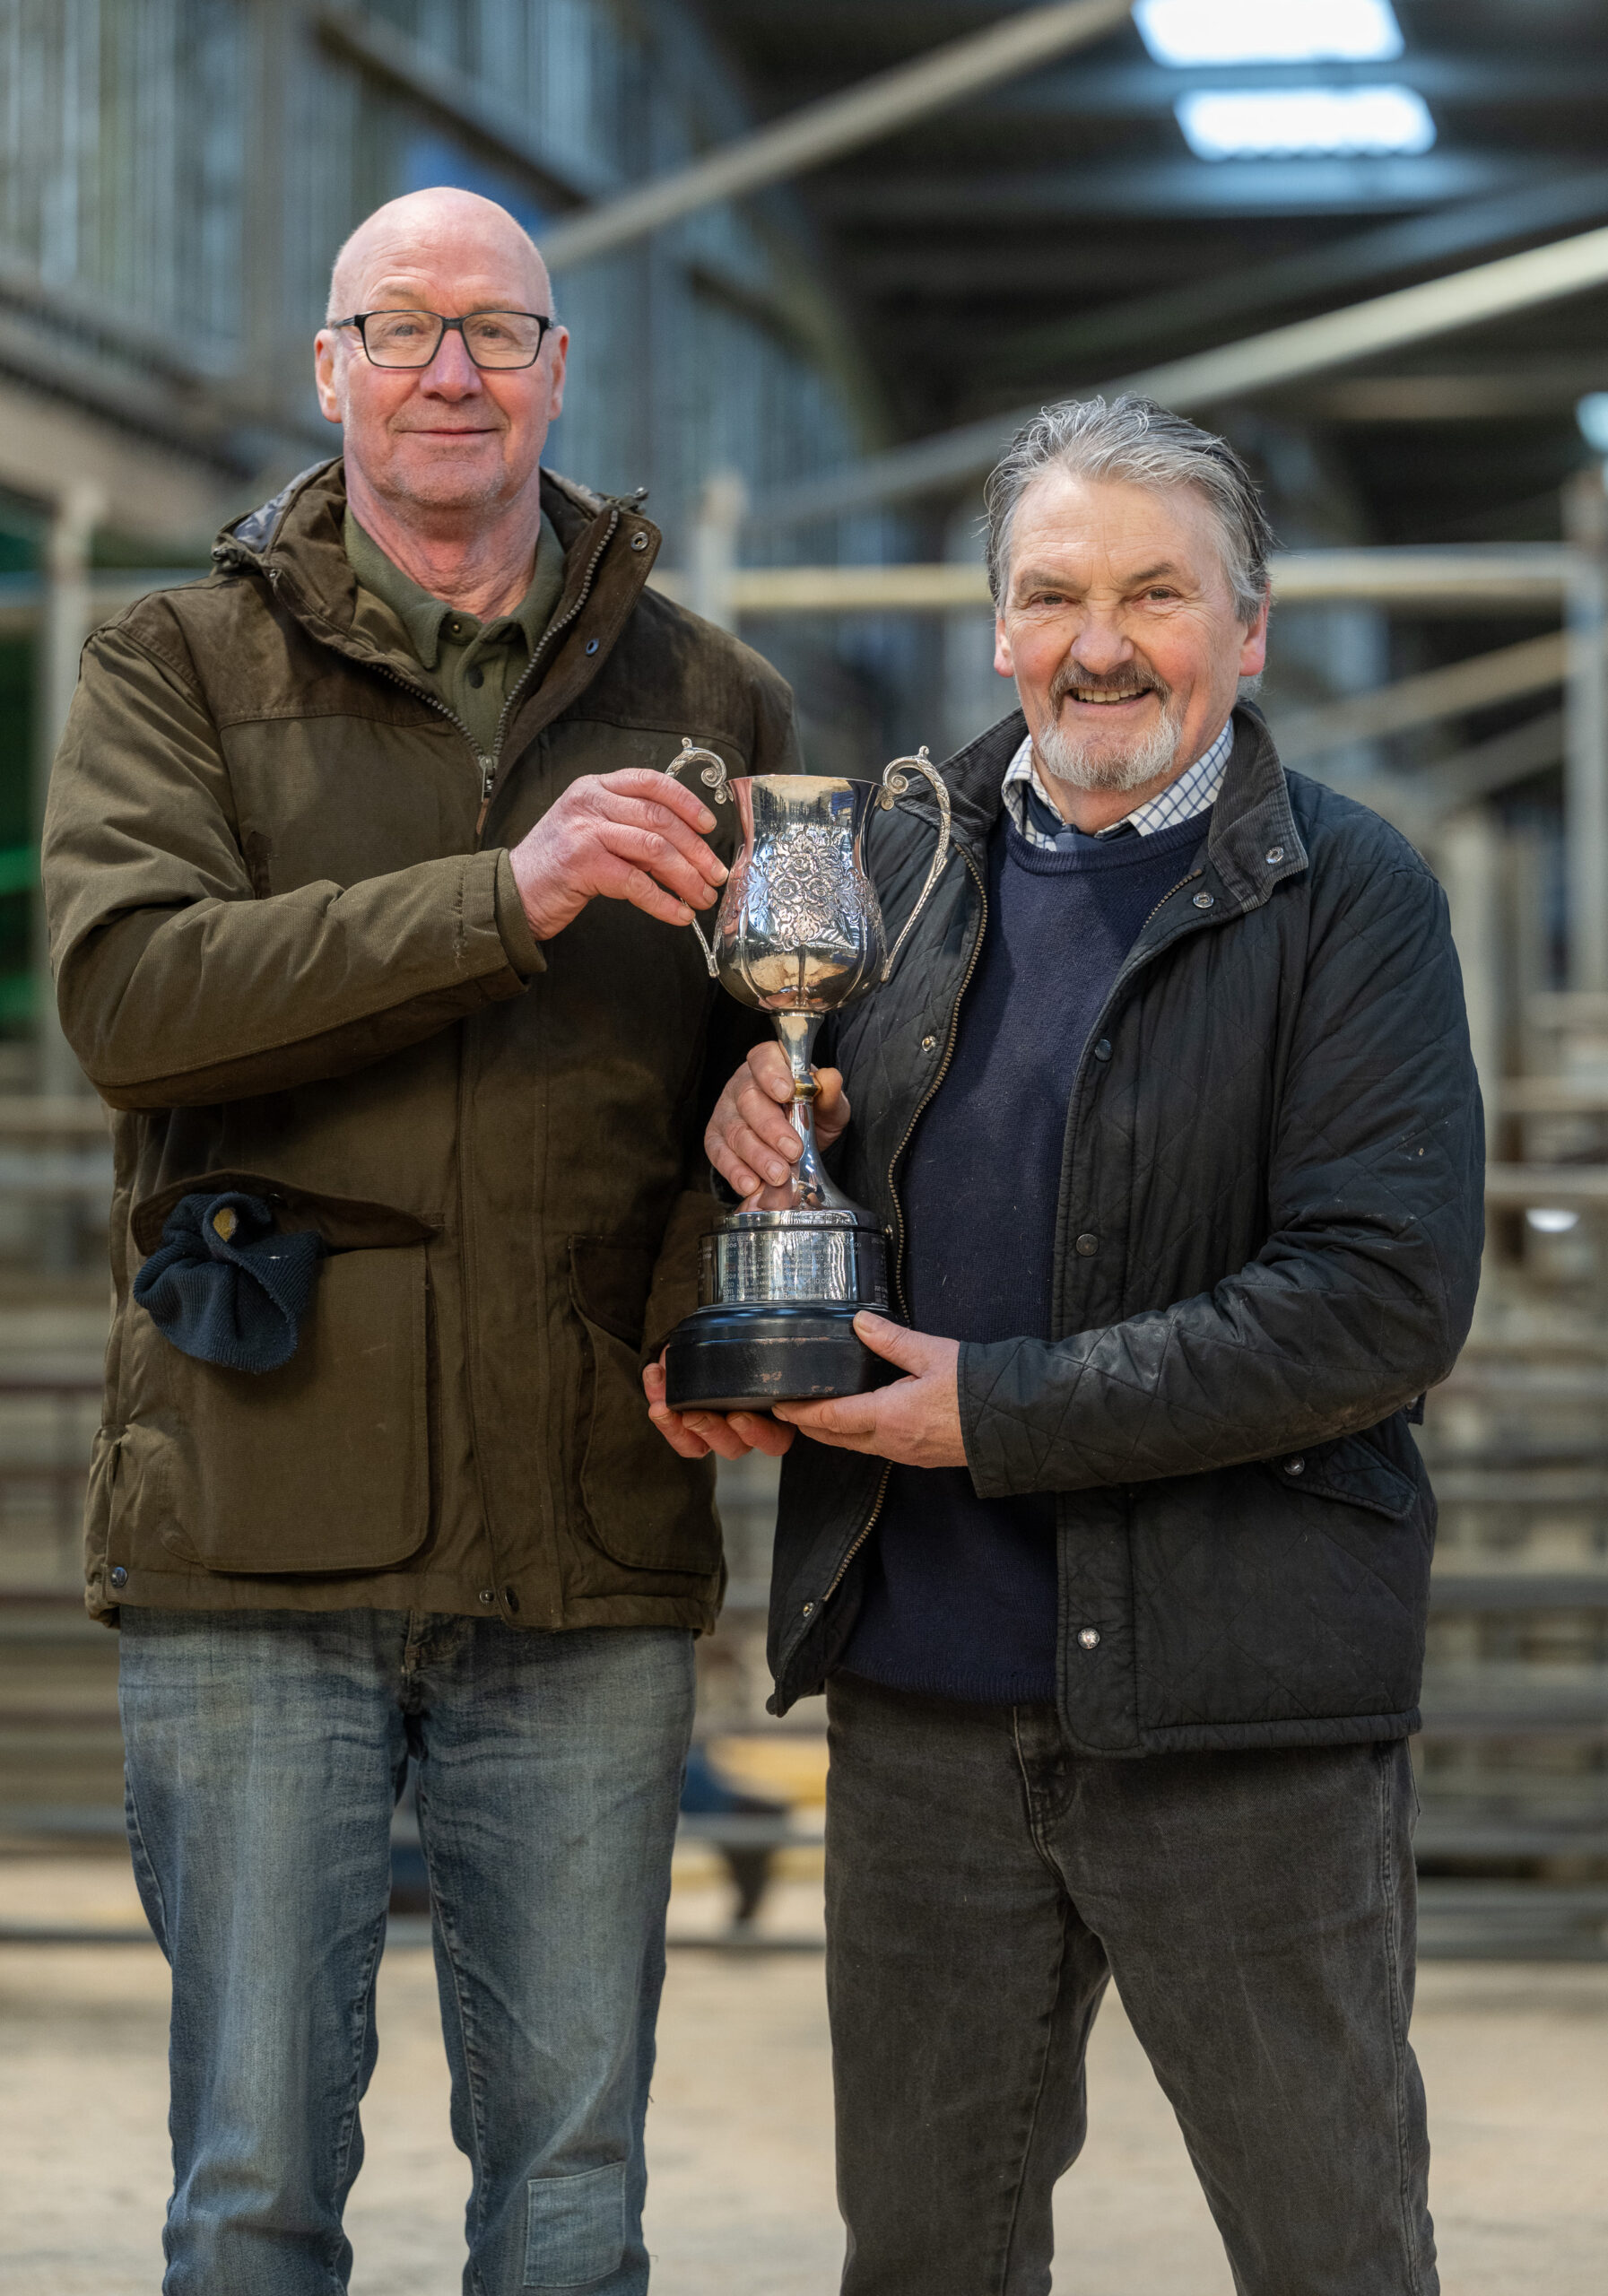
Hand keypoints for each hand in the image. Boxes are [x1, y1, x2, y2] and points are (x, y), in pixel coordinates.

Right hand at [510, 767, 727, 939]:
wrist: (510, 894)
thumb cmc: (556, 867)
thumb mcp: (591, 831)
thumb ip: (628, 827)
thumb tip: (685, 846)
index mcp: (595, 787)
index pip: (651, 783)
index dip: (686, 802)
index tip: (709, 826)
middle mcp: (590, 802)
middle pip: (659, 819)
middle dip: (696, 850)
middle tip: (716, 875)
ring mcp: (584, 831)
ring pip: (654, 849)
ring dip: (686, 877)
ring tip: (702, 898)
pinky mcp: (582, 864)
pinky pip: (636, 883)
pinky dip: (663, 901)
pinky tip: (677, 915)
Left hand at [643, 1352, 795, 1461]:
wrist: (706, 1344)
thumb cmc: (736, 1350)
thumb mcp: (746, 1347)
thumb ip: (748, 1347)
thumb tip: (752, 1336)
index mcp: (772, 1416)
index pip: (774, 1440)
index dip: (758, 1434)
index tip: (737, 1416)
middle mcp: (745, 1432)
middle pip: (734, 1447)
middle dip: (712, 1431)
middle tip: (694, 1415)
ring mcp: (714, 1434)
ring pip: (700, 1447)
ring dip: (678, 1429)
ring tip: (662, 1408)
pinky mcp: (688, 1435)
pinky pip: (675, 1436)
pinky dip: (660, 1413)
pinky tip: (653, 1378)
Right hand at [706, 1039, 849, 1197]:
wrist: (797, 1145)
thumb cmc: (811, 1115)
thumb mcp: (829, 1105)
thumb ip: (830, 1094)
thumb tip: (830, 1079)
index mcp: (769, 1065)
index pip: (764, 1058)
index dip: (772, 1074)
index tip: (787, 1094)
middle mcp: (742, 1084)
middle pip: (748, 1099)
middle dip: (771, 1127)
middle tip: (792, 1150)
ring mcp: (726, 1112)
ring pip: (735, 1130)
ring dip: (757, 1155)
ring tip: (778, 1175)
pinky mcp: (715, 1139)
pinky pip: (719, 1154)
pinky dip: (735, 1171)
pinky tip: (751, 1184)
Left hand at [773, 1312, 964, 1466]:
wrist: (1018, 1420)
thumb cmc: (978, 1388)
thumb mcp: (932, 1354)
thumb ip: (891, 1340)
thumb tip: (859, 1322)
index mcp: (888, 1417)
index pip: (830, 1419)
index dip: (801, 1413)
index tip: (779, 1406)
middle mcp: (892, 1442)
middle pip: (838, 1439)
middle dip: (811, 1426)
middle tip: (791, 1410)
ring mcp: (908, 1454)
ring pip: (858, 1446)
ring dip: (836, 1433)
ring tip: (820, 1414)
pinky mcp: (923, 1457)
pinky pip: (880, 1449)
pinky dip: (861, 1437)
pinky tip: (863, 1421)